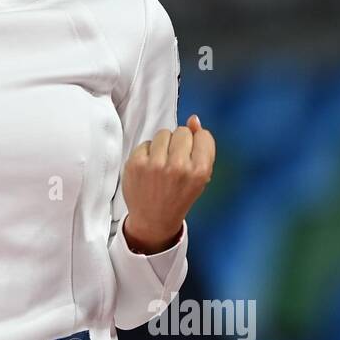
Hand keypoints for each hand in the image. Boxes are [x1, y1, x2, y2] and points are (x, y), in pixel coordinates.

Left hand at [121, 114, 215, 253]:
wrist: (153, 220)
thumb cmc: (179, 196)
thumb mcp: (199, 177)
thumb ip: (200, 148)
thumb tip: (194, 119)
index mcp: (200, 172)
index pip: (203, 136)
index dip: (197, 143)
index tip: (192, 155)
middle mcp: (178, 167)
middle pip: (182, 131)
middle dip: (180, 142)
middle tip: (175, 161)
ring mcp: (155, 165)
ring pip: (163, 133)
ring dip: (163, 145)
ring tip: (162, 163)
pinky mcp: (136, 163)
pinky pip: (146, 143)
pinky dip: (147, 152)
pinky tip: (149, 168)